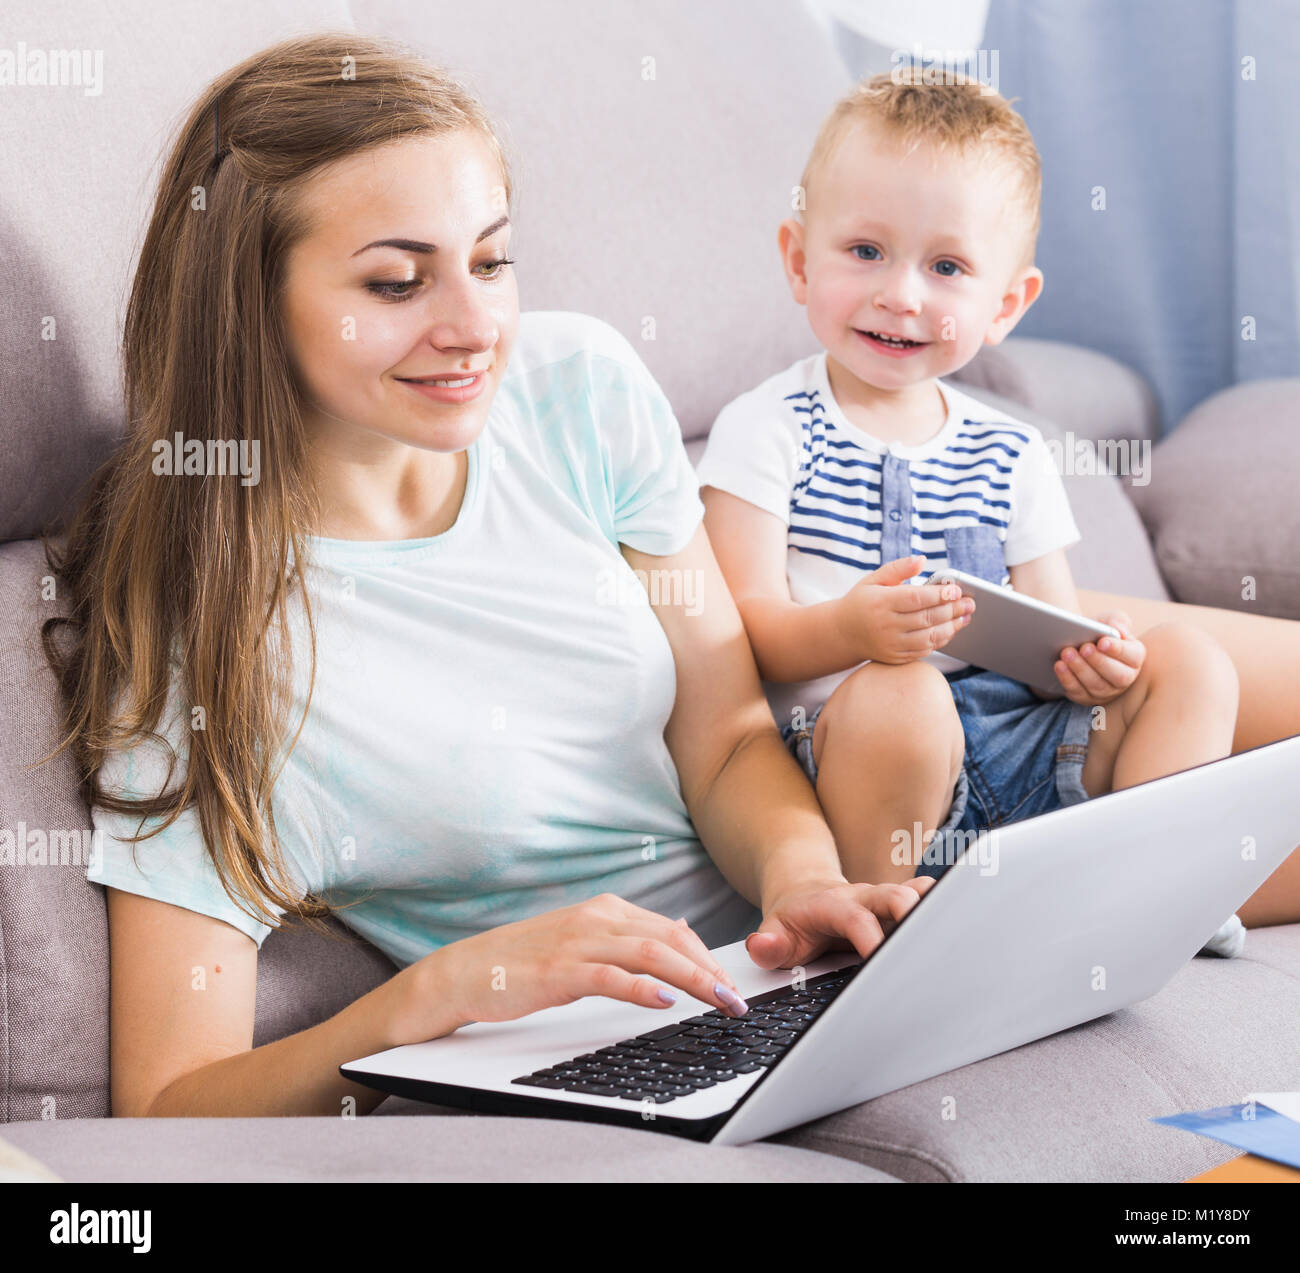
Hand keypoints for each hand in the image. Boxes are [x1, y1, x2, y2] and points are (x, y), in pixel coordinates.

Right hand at [406, 894, 748, 1040]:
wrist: (466, 971)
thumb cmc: (526, 962)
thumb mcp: (584, 940)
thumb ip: (629, 937)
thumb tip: (679, 933)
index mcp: (607, 909)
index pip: (673, 931)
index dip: (708, 958)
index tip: (732, 985)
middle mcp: (597, 918)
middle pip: (669, 939)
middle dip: (710, 970)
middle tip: (737, 1001)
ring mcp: (578, 942)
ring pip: (650, 954)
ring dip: (691, 979)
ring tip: (718, 1001)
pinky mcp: (559, 971)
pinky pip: (609, 976)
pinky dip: (641, 988)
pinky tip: (664, 1002)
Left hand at [746, 876, 935, 969]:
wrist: (803, 895)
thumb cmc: (793, 923)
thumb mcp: (774, 933)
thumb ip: (767, 945)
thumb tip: (762, 947)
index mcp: (833, 905)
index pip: (856, 919)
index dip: (871, 939)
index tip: (881, 961)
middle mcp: (864, 897)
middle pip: (895, 896)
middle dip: (913, 916)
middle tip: (926, 950)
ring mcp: (884, 900)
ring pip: (918, 894)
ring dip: (935, 910)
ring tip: (953, 938)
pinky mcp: (900, 905)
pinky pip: (926, 897)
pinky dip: (942, 908)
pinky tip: (958, 930)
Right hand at [836, 555, 974, 663]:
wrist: (842, 633)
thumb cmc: (861, 601)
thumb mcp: (873, 579)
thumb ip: (898, 568)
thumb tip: (922, 560)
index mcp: (880, 603)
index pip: (916, 598)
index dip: (939, 594)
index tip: (957, 589)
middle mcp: (885, 625)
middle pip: (926, 618)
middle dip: (952, 610)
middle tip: (969, 603)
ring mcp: (890, 644)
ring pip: (929, 637)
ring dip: (951, 627)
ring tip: (965, 616)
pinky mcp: (895, 657)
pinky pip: (924, 650)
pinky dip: (940, 640)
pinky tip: (950, 629)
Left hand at [1053, 609, 1144, 705]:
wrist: (1076, 642)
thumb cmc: (1097, 631)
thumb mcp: (1109, 620)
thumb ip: (1117, 620)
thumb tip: (1116, 628)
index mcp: (1134, 657)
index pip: (1133, 656)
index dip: (1118, 650)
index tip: (1102, 642)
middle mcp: (1124, 678)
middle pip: (1117, 675)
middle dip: (1099, 661)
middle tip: (1084, 648)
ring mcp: (1106, 691)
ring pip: (1096, 685)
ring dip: (1080, 669)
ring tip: (1067, 653)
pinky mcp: (1086, 698)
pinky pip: (1078, 692)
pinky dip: (1067, 679)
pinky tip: (1059, 665)